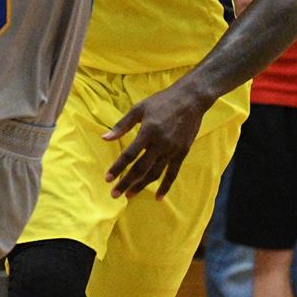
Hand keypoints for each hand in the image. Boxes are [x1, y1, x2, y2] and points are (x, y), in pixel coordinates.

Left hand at [103, 82, 211, 198]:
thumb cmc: (162, 102)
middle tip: (115, 194)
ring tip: (130, 195)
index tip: (107, 179)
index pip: (130, 154)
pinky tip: (158, 197)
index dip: (118, 168)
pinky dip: (165, 186)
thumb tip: (105, 138)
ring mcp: (172, 150)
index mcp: (148, 131)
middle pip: (141, 168)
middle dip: (126, 183)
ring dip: (142, 186)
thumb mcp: (139, 108)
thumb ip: (122, 125)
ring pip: (155, 173)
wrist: (191, 99)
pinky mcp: (182, 153)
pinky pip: (173, 173)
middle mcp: (160, 143)